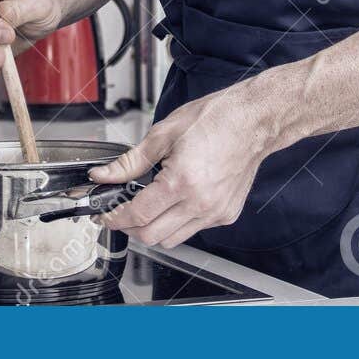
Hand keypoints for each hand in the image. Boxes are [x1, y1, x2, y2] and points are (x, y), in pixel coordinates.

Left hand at [88, 84, 277, 248]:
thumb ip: (130, 162)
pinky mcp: (227, 214)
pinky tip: (178, 201)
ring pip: (172, 239)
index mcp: (182, 181)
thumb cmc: (215, 119)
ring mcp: (216, 212)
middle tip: (122, 211)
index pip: (138, 216)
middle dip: (130, 228)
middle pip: (152, 236)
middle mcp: (200, 203)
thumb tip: (104, 175)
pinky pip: (194, 229)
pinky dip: (179, 222)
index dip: (115, 218)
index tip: (107, 215)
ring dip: (154, 228)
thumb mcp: (164, 134)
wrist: (254, 120)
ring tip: (150, 206)